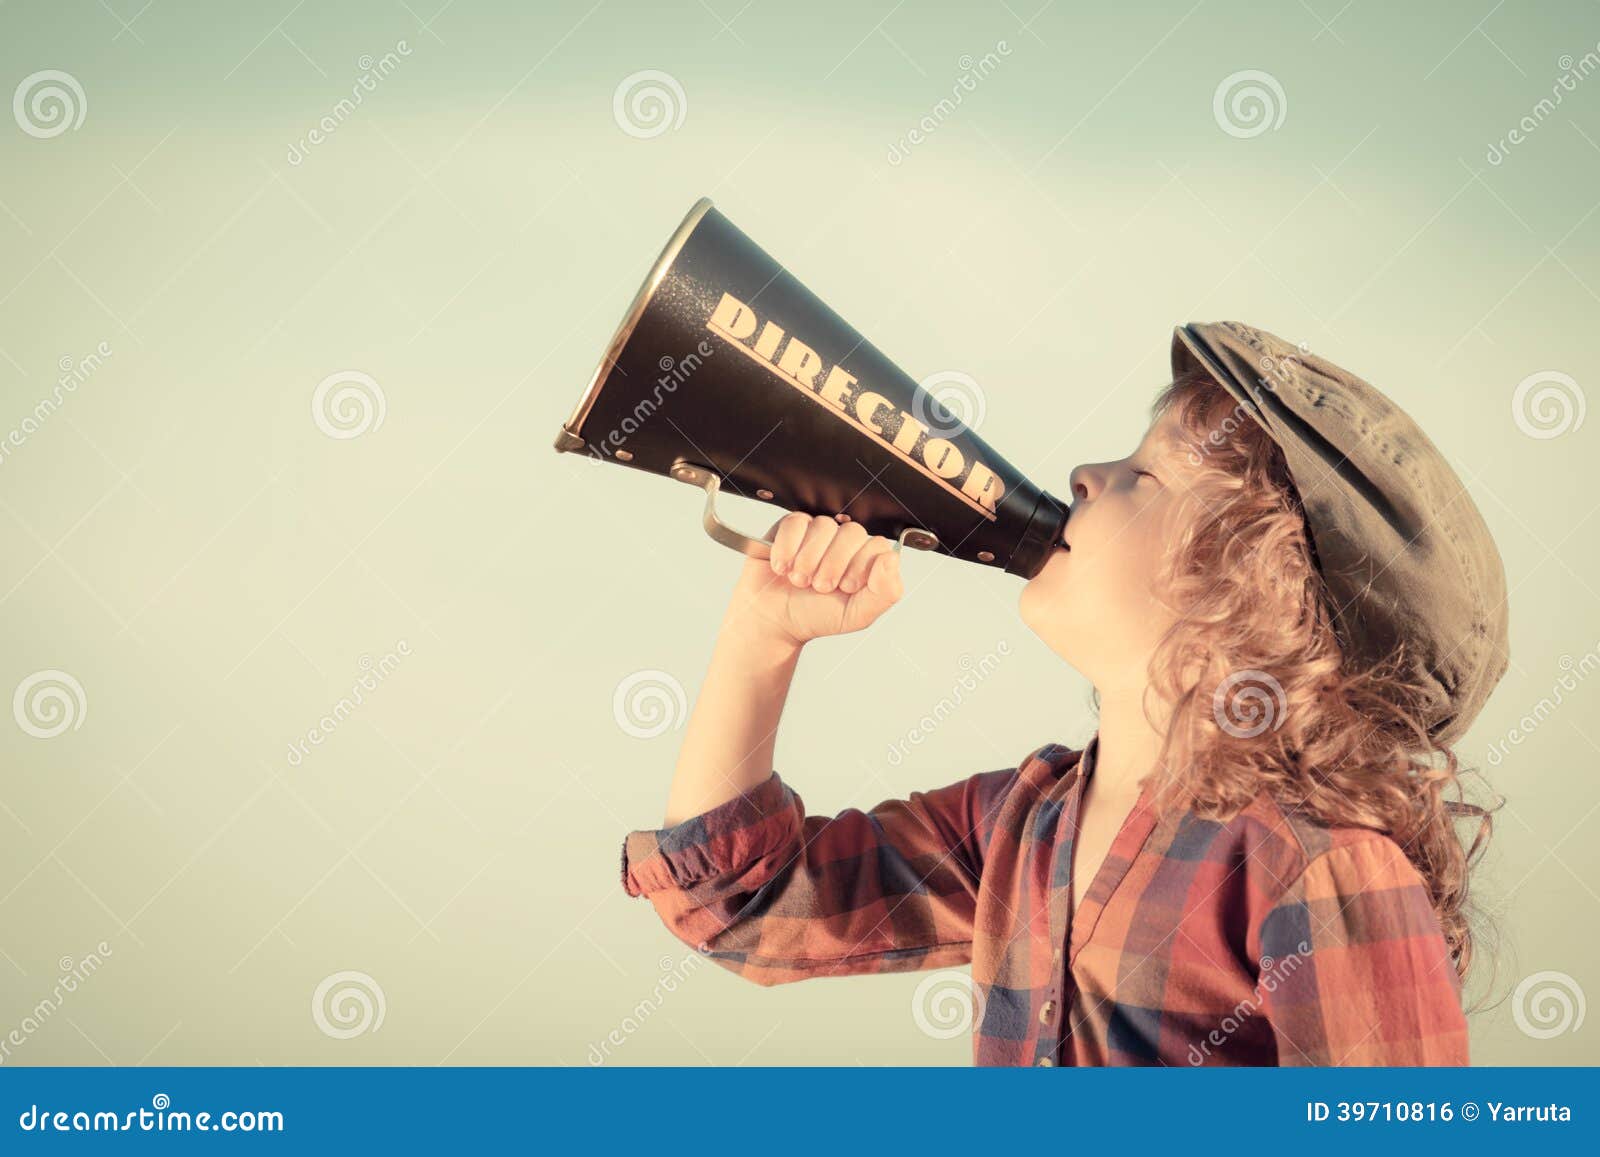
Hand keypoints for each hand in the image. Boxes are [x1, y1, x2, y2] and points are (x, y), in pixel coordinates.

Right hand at [723, 513, 904, 647]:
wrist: (773, 621)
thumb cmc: (814, 616)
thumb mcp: (856, 615)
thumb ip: (885, 592)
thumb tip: (891, 558)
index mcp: (864, 560)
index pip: (876, 546)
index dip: (860, 566)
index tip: (845, 587)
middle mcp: (844, 542)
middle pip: (852, 533)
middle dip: (833, 565)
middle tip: (819, 587)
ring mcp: (817, 532)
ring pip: (823, 527)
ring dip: (808, 560)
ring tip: (799, 580)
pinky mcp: (790, 527)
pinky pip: (795, 523)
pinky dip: (787, 549)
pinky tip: (782, 567)